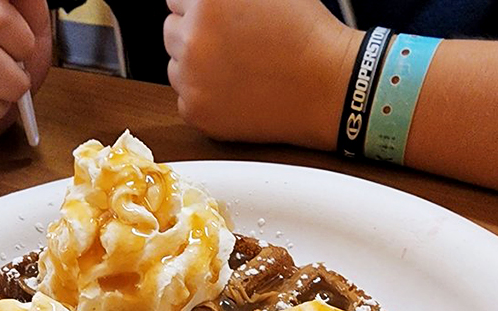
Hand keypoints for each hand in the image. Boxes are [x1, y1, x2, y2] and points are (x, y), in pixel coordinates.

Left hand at [164, 0, 359, 148]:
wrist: (327, 86)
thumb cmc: (305, 35)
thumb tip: (199, 2)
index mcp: (208, 0)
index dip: (200, 9)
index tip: (217, 21)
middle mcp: (194, 38)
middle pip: (171, 33)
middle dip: (195, 37)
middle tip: (232, 47)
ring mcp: (192, 79)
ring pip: (175, 68)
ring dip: (196, 68)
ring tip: (237, 70)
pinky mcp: (198, 112)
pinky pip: (185, 101)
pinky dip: (205, 99)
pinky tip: (236, 92)